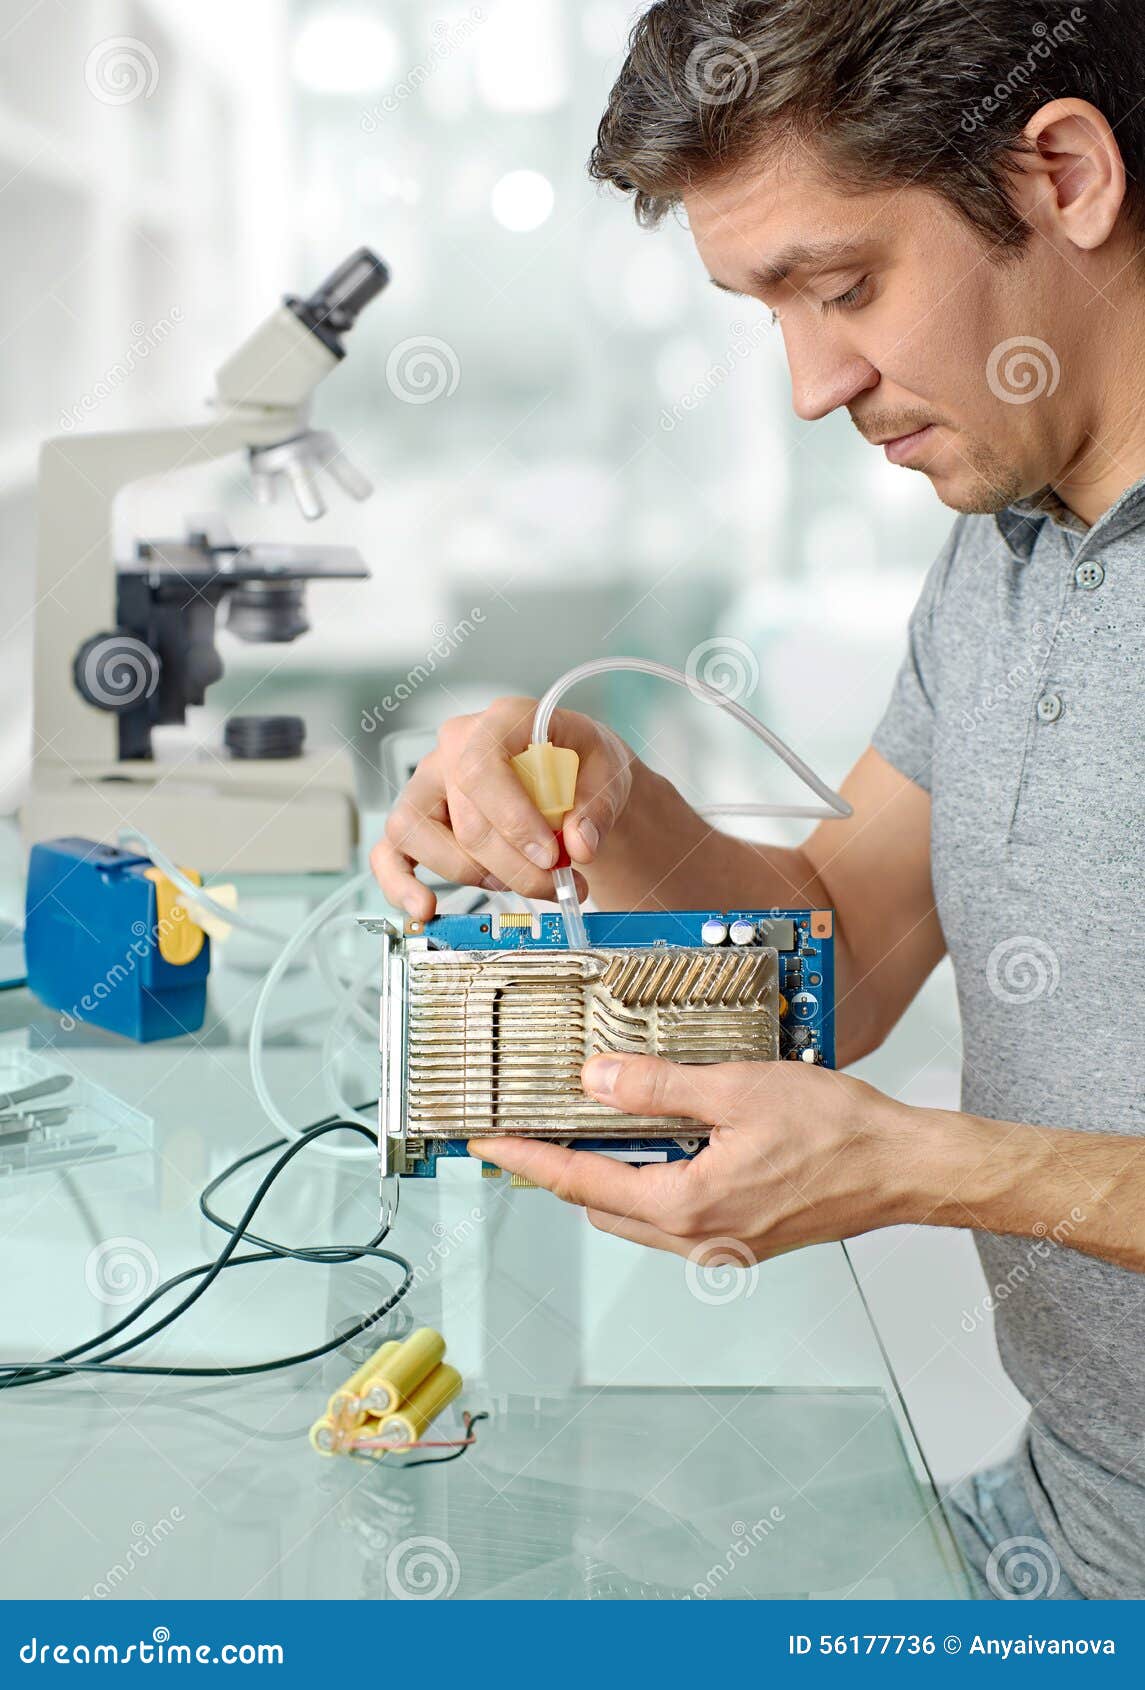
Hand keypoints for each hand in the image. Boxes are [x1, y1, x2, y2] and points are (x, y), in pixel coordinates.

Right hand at [370, 696, 634, 919]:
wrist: (576, 778)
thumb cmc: (584, 766)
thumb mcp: (610, 773)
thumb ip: (598, 806)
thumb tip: (578, 845)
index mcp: (500, 721)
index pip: (481, 766)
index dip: (513, 819)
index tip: (552, 856)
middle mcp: (454, 747)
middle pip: (466, 820)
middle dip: (516, 867)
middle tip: (560, 885)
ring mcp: (428, 783)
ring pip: (420, 836)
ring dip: (474, 875)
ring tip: (520, 882)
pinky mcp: (416, 820)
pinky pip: (387, 852)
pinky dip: (399, 884)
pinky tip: (424, 907)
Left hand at [468, 1055, 924, 1260]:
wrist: (905, 1168)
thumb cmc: (839, 1131)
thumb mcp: (737, 1089)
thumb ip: (659, 1087)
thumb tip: (596, 1081)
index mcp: (687, 1205)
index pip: (579, 1181)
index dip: (526, 1159)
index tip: (488, 1144)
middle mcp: (698, 1238)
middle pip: (599, 1204)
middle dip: (560, 1168)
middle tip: (531, 1127)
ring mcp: (722, 1244)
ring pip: (635, 1213)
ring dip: (606, 1175)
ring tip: (587, 1126)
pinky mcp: (743, 1237)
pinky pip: (673, 1215)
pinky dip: (649, 1181)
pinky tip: (658, 1142)